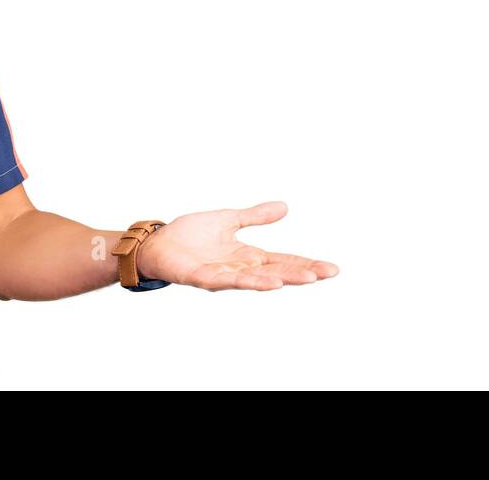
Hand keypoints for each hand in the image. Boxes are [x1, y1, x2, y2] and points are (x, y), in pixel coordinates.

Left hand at [135, 201, 337, 290]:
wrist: (157, 244)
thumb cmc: (189, 235)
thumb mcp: (228, 220)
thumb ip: (254, 216)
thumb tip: (284, 207)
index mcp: (246, 256)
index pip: (282, 261)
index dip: (305, 264)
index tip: (331, 268)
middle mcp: (239, 268)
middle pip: (276, 272)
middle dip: (302, 273)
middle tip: (327, 274)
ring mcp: (222, 275)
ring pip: (257, 278)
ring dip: (281, 279)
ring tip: (306, 278)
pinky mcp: (203, 277)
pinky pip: (229, 280)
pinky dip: (250, 282)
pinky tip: (270, 282)